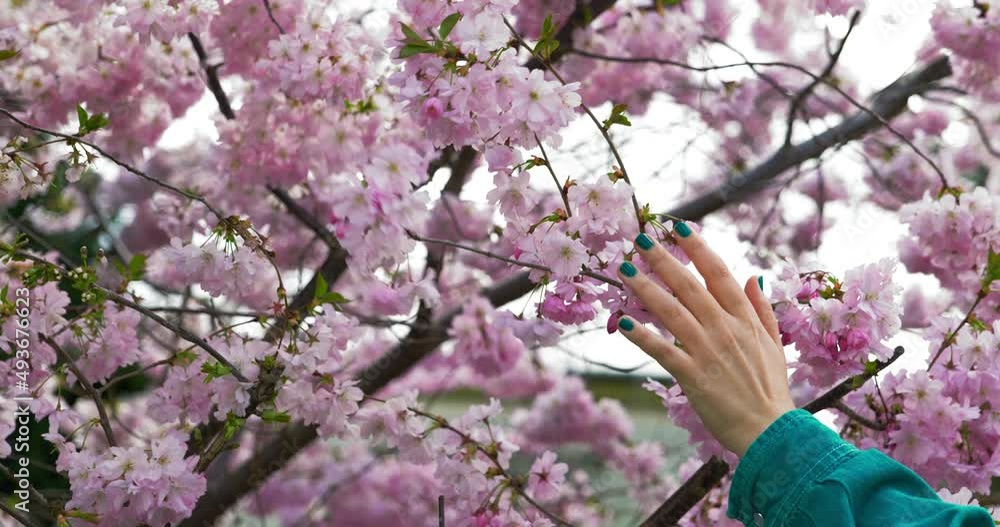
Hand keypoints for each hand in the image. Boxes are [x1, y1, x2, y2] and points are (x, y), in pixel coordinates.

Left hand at [615, 223, 794, 456]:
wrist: (771, 431)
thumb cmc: (770, 389)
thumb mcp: (773, 343)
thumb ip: (761, 309)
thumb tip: (752, 276)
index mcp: (744, 319)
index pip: (718, 273)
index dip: (697, 247)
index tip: (677, 226)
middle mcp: (724, 329)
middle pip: (689, 286)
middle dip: (663, 259)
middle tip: (641, 238)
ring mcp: (707, 351)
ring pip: (672, 311)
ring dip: (646, 288)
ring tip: (625, 270)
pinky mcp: (693, 376)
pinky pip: (663, 350)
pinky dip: (643, 336)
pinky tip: (624, 321)